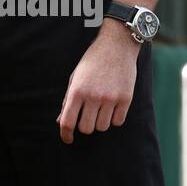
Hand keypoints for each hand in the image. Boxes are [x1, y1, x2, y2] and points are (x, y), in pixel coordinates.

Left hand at [56, 21, 139, 143]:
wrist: (116, 46)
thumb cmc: (92, 61)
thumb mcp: (75, 77)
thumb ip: (67, 100)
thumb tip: (61, 121)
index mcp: (77, 90)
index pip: (68, 121)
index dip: (66, 134)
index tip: (68, 139)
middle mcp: (93, 96)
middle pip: (87, 128)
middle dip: (84, 126)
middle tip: (86, 117)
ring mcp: (111, 98)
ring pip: (103, 127)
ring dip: (99, 122)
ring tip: (100, 109)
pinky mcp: (126, 99)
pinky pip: (118, 122)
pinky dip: (114, 119)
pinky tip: (112, 108)